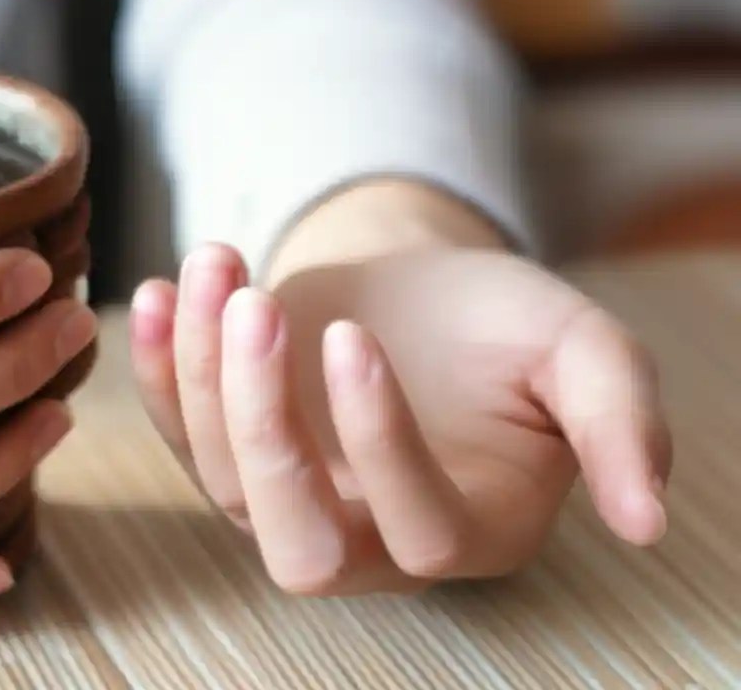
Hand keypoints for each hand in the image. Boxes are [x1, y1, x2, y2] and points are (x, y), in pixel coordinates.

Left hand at [130, 182, 670, 594]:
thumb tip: (649, 520)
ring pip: (222, 478)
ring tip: (214, 263)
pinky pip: (174, 434)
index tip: (353, 333)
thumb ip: (621, 425)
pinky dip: (154, 368)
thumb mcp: (580, 355)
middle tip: (257, 306)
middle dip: (262, 423)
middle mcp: (367, 539)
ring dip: (201, 368)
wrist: (417, 289)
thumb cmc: (499, 325)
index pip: (417, 524)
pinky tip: (160, 293)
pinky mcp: (228, 456)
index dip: (377, 438)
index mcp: (462, 528)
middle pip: (297, 539)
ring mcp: (286, 503)